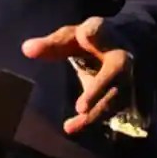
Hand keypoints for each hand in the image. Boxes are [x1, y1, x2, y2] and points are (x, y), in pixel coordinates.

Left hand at [22, 16, 131, 134]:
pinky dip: (92, 120)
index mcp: (106, 35)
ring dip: (95, 113)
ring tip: (71, 126)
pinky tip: (73, 127)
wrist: (130, 46)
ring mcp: (128, 77)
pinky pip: (112, 109)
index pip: (101, 30)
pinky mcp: (128, 94)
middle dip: (99, 89)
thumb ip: (53, 45)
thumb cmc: (93, 43)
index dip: (95, 32)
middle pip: (114, 72)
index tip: (87, 33)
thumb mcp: (73, 38)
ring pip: (116, 96)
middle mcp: (122, 56)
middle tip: (80, 107)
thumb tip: (26, 49)